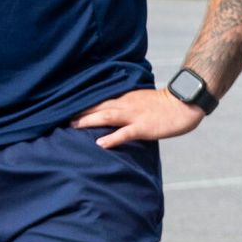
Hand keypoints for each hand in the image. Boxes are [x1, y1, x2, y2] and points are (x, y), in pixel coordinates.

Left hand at [71, 87, 203, 147]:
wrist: (183, 103)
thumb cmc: (162, 104)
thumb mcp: (138, 99)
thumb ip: (123, 104)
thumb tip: (108, 109)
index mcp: (122, 98)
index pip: (97, 99)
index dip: (80, 103)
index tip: (63, 105)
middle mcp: (124, 104)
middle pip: (96, 106)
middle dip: (78, 111)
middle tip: (58, 116)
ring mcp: (133, 116)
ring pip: (106, 116)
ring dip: (88, 121)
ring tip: (72, 126)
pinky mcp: (143, 127)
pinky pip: (125, 133)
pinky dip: (112, 138)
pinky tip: (100, 143)